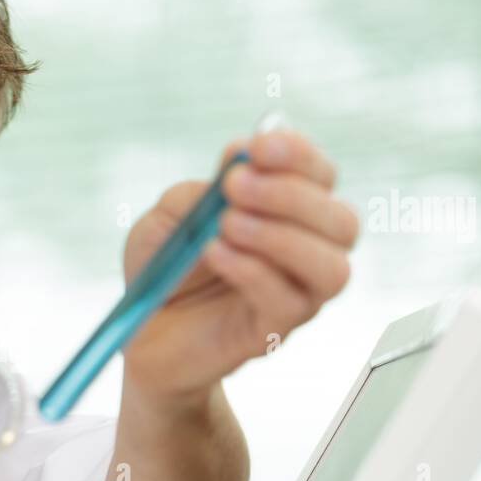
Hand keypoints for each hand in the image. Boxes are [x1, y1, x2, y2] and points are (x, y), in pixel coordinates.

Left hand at [120, 131, 358, 407]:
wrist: (139, 333)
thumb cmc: (161, 269)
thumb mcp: (168, 217)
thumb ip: (204, 190)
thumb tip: (241, 156)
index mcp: (286, 214)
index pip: (321, 178)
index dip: (298, 156)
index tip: (257, 147)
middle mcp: (303, 255)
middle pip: (342, 222)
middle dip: (291, 195)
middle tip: (235, 187)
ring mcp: (293, 297)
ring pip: (332, 269)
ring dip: (280, 236)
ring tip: (227, 225)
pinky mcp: (271, 333)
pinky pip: (288, 302)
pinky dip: (252, 270)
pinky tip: (216, 253)